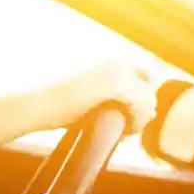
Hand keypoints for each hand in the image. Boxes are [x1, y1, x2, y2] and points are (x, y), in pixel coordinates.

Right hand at [30, 61, 156, 132]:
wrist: (39, 107)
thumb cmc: (61, 109)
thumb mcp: (95, 103)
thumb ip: (120, 104)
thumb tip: (154, 113)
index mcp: (112, 64)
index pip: (147, 78)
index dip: (142, 100)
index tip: (129, 119)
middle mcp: (116, 62)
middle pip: (149, 91)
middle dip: (143, 112)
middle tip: (126, 129)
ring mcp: (117, 71)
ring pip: (149, 99)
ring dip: (140, 119)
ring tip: (124, 131)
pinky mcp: (116, 83)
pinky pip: (143, 104)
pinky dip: (138, 121)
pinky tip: (124, 130)